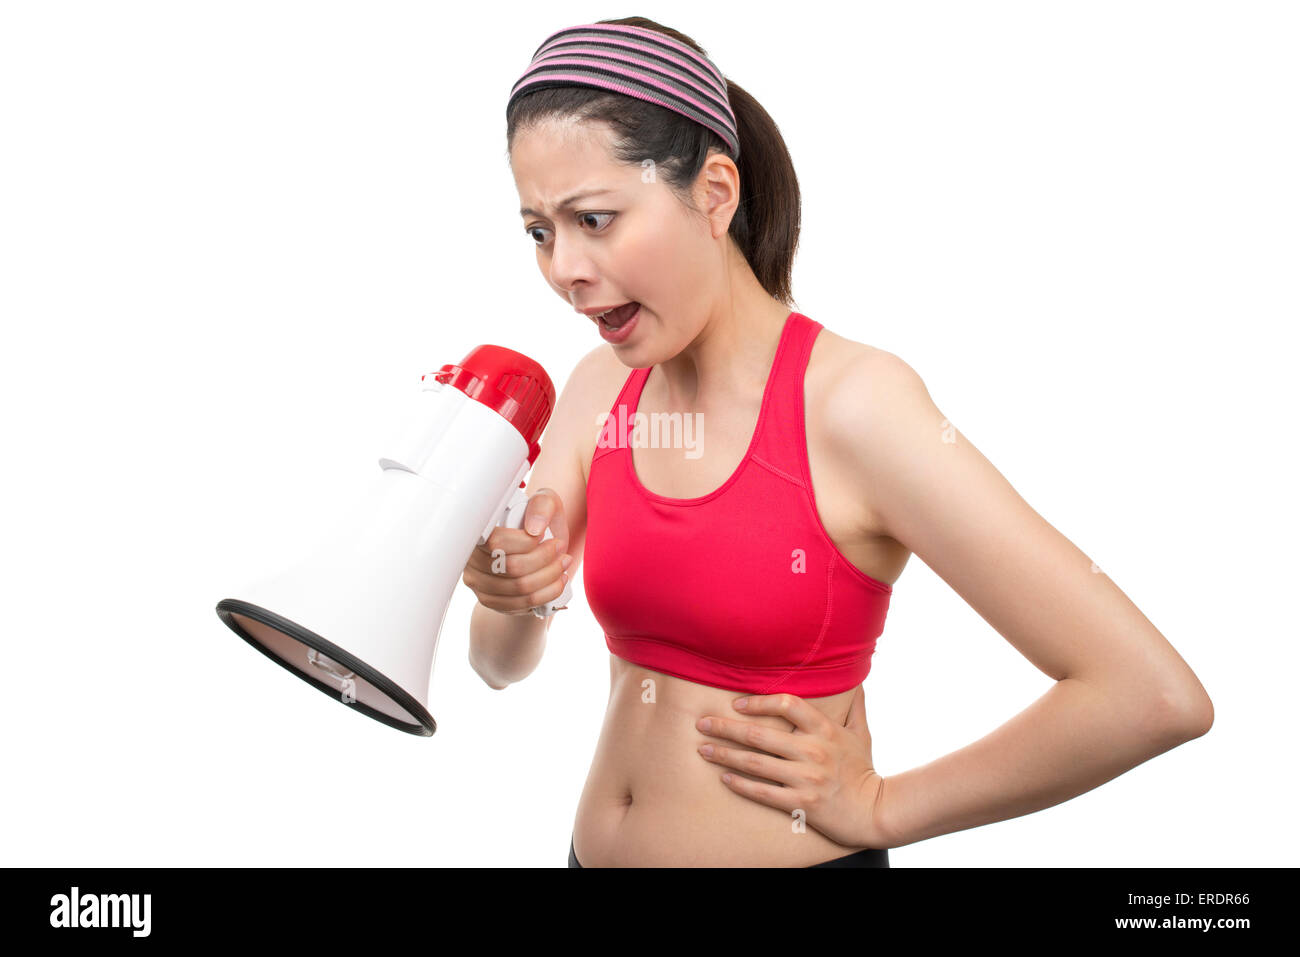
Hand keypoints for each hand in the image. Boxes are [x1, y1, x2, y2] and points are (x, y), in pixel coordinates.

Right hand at [462, 488, 570, 614]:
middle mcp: (472, 559)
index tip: (544, 535)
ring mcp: (478, 583)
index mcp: (478, 531)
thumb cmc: (536, 522)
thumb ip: (542, 506)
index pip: (496, 542)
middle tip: (561, 549)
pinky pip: (521, 605)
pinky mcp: (490, 601)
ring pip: (520, 590)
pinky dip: (546, 594)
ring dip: (550, 577)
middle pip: (512, 568)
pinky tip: (557, 581)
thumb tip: (534, 528)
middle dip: (545, 560)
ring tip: (564, 564)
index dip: (525, 542)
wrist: (534, 548)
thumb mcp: (544, 504)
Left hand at [695, 686, 890, 848]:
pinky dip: (740, 783)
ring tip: (703, 749)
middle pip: (759, 734)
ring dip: (724, 754)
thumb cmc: (863, 770)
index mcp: (824, 730)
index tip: (736, 704)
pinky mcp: (800, 803)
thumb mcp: (861, 733)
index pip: (786, 704)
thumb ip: (853, 705)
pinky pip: (762, 791)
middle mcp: (812, 750)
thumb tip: (854, 678)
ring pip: (754, 762)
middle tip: (702, 723)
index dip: (758, 701)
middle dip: (725, 727)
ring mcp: (805, 778)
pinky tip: (723, 777)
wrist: (875, 811)